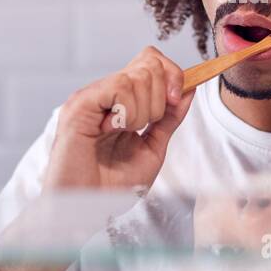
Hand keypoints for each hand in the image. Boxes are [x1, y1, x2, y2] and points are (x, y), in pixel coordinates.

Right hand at [42, 46, 193, 191]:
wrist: (85, 209)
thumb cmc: (112, 185)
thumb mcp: (152, 149)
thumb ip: (169, 119)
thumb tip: (188, 89)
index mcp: (122, 101)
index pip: (152, 61)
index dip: (172, 75)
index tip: (176, 101)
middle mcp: (106, 92)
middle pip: (150, 62)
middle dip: (161, 97)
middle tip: (144, 126)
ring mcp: (92, 95)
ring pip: (138, 76)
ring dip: (143, 112)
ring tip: (122, 133)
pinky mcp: (81, 103)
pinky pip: (120, 87)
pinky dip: (127, 112)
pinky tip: (111, 130)